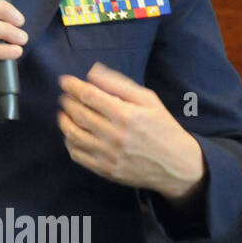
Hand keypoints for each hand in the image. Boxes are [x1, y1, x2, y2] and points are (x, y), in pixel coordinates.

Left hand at [57, 62, 205, 201]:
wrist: (177, 165)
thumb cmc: (162, 127)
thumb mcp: (148, 100)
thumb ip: (119, 84)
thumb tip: (92, 72)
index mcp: (126, 115)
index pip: (89, 96)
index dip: (73, 86)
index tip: (65, 81)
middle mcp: (115, 136)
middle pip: (78, 114)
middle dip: (67, 101)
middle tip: (65, 96)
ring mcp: (108, 155)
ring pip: (73, 134)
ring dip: (63, 120)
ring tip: (64, 113)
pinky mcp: (105, 170)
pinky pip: (76, 154)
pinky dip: (69, 141)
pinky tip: (71, 133)